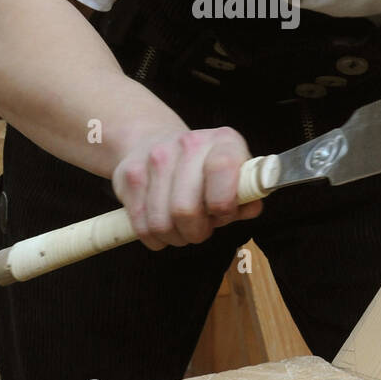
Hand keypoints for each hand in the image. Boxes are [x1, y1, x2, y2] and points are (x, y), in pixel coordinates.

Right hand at [112, 127, 263, 250]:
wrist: (153, 141)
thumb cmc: (203, 170)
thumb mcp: (233, 176)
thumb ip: (247, 195)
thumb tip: (251, 207)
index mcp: (223, 141)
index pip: (222, 168)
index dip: (224, 203)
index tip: (222, 214)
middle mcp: (188, 143)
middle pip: (186, 209)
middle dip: (197, 232)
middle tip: (200, 228)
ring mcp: (155, 157)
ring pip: (161, 224)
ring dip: (175, 237)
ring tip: (181, 227)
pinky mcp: (129, 175)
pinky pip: (142, 227)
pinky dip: (154, 238)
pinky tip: (162, 226)